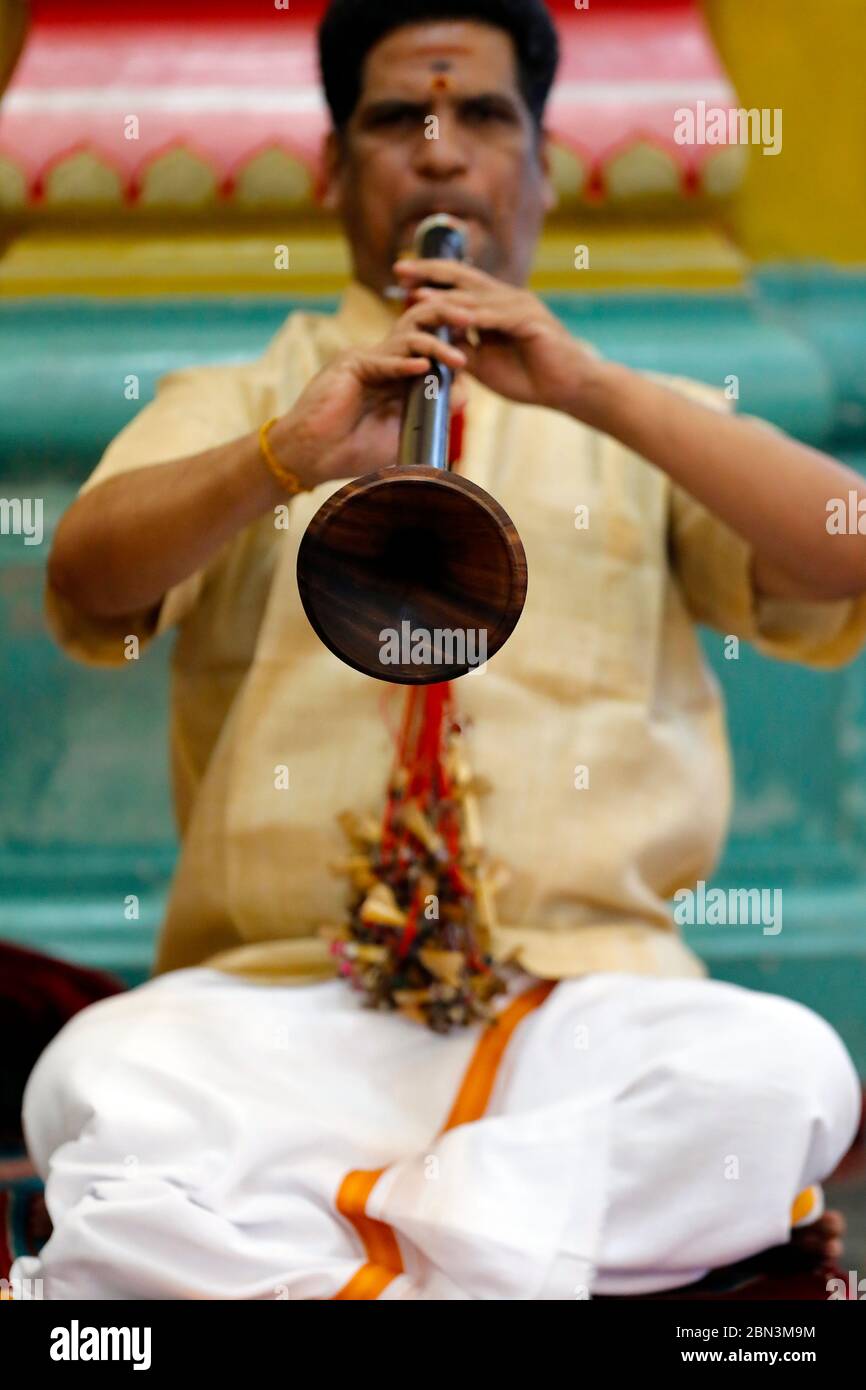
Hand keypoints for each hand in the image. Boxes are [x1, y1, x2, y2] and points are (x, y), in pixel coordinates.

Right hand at [268, 297, 473, 486]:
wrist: (312, 457)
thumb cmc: (354, 450)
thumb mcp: (405, 432)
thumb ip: (434, 411)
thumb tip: (466, 392)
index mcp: (396, 373)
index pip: (430, 346)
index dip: (455, 341)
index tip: (482, 342)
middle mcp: (383, 359)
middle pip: (420, 328)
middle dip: (449, 320)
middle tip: (476, 322)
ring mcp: (366, 359)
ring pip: (406, 339)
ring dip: (436, 347)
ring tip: (460, 361)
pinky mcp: (350, 366)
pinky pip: (382, 360)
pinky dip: (403, 365)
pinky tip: (423, 368)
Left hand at [393, 258, 604, 417]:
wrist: (570, 389)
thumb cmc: (532, 378)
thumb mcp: (485, 363)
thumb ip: (462, 347)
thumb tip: (433, 342)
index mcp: (497, 305)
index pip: (459, 284)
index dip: (430, 278)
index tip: (400, 276)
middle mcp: (508, 298)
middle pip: (463, 278)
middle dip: (429, 271)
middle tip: (399, 267)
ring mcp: (521, 307)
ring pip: (475, 296)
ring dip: (445, 294)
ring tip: (417, 293)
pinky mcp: (531, 322)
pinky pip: (497, 317)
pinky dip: (474, 316)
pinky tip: (452, 317)